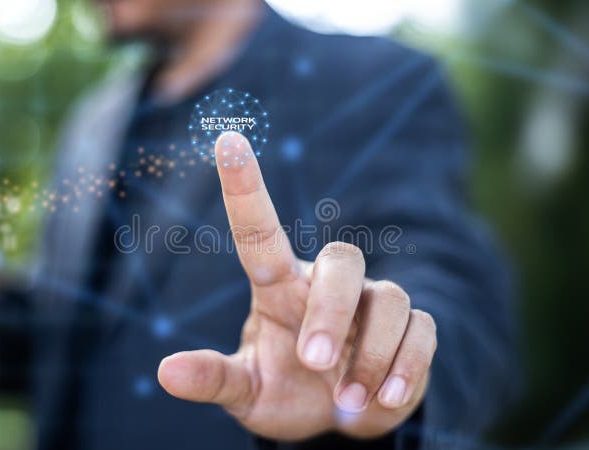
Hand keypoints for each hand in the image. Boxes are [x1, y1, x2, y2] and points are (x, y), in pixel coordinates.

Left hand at [158, 132, 436, 439]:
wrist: (340, 420)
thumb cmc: (287, 393)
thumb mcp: (247, 392)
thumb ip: (215, 379)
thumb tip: (166, 373)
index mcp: (281, 291)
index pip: (260, 233)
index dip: (244, 188)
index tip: (226, 141)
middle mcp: (328, 286)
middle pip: (342, 259)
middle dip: (331, 309)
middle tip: (313, 364)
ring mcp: (375, 304)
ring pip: (390, 299)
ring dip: (369, 356)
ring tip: (347, 405)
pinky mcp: (412, 330)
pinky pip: (422, 330)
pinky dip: (406, 367)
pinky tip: (387, 399)